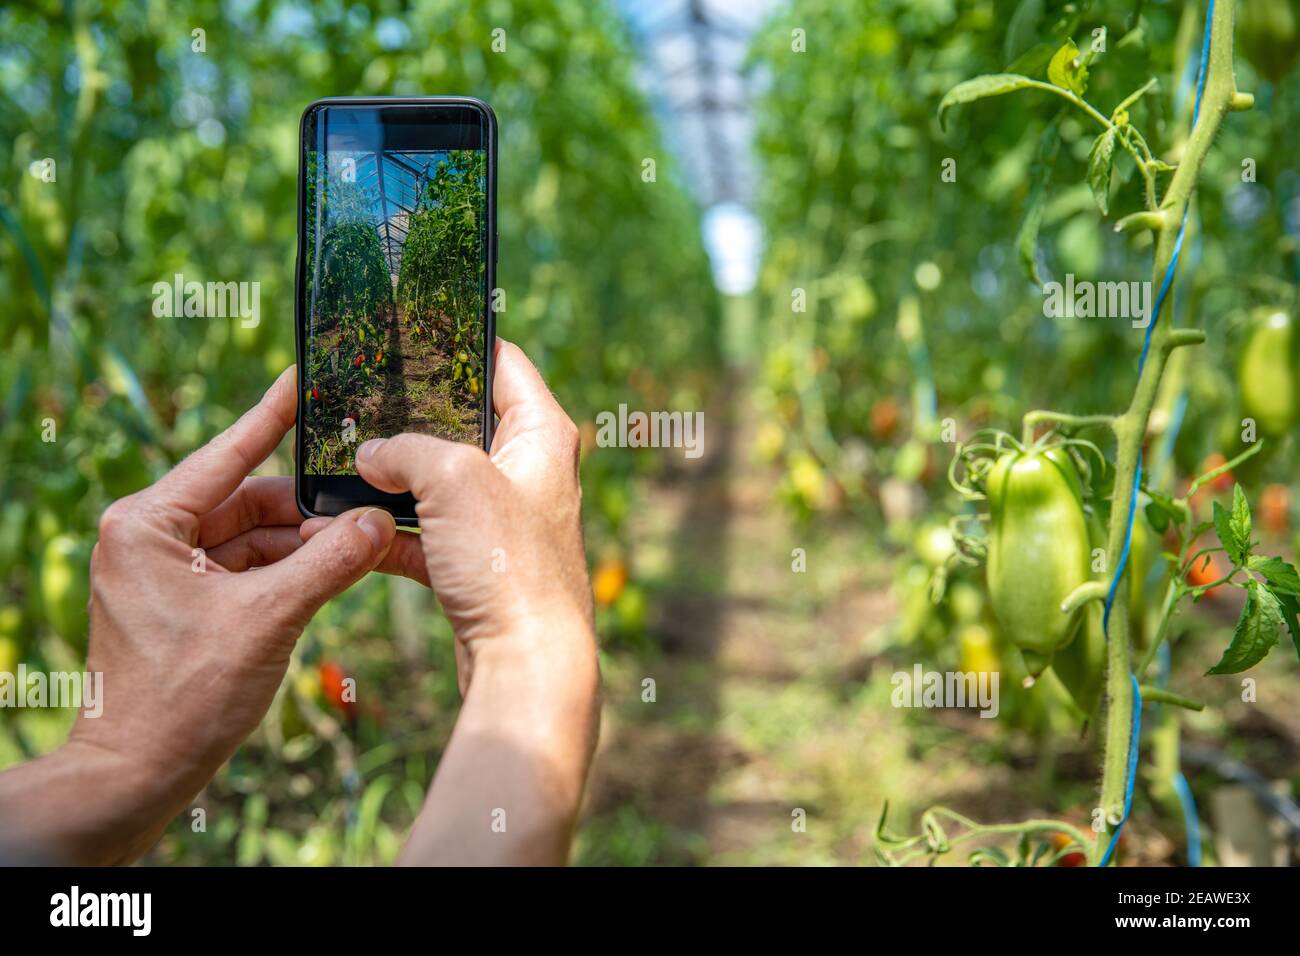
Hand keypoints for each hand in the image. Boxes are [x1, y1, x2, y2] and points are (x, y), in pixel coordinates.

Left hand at [0, 367, 399, 863]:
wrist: (138, 772)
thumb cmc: (185, 696)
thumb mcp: (268, 619)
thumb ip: (328, 563)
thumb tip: (376, 521)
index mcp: (149, 524)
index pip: (226, 453)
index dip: (272, 415)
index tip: (304, 376)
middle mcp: (150, 537)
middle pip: (246, 499)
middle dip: (306, 506)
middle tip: (366, 499)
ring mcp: (165, 570)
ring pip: (251, 536)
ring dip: (302, 543)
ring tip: (360, 541)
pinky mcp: (183, 600)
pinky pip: (245, 567)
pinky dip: (287, 570)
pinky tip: (333, 570)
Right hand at [302, 339, 600, 864]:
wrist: (526, 663)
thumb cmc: (508, 564)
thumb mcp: (453, 480)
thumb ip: (406, 450)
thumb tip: (369, 452)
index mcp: (541, 434)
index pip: (502, 362)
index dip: (457, 339)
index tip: (408, 327)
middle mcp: (529, 471)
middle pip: (463, 421)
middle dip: (409, 412)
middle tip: (356, 395)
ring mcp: (502, 520)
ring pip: (438, 481)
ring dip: (390, 476)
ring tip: (336, 459)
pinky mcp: (478, 564)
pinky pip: (424, 534)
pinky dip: (385, 532)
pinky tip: (336, 528)